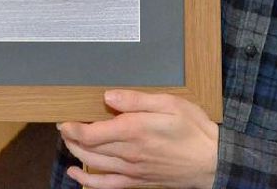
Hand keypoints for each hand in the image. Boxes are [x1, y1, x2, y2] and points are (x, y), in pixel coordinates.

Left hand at [58, 90, 216, 188]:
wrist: (212, 161)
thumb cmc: (193, 128)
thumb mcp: (168, 103)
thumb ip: (135, 100)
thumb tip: (108, 96)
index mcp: (134, 131)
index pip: (91, 133)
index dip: (73, 128)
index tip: (64, 120)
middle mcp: (129, 153)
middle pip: (89, 148)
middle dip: (72, 138)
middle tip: (64, 128)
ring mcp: (132, 170)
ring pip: (94, 165)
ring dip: (76, 154)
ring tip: (68, 144)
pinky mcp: (138, 182)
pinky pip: (107, 185)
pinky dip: (88, 181)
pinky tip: (77, 175)